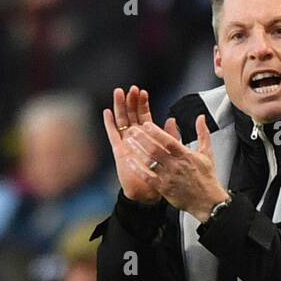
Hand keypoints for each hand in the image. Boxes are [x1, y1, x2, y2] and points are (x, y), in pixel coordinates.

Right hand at [103, 85, 167, 203]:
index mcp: (147, 137)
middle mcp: (135, 138)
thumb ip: (170, 136)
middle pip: (131, 115)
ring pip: (122, 121)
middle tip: (131, 88)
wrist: (148, 192)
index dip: (142, 103)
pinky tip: (107, 112)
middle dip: (131, 101)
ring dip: (120, 107)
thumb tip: (172, 119)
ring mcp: (126, 143)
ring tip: (119, 93)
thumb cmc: (160, 174)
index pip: (143, 115)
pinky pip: (113, 135)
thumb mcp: (169, 152)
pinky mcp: (119, 150)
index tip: (143, 92)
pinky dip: (109, 123)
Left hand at [130, 114, 227, 220]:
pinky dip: (137, 168)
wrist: (207, 202)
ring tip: (128, 141)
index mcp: (186, 156)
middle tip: (132, 129)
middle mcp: (176, 165)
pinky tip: (129, 161)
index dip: (156, 132)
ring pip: (149, 161)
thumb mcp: (207, 154)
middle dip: (142, 138)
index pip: (169, 141)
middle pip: (155, 149)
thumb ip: (203, 133)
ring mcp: (168, 177)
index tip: (147, 124)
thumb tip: (200, 118)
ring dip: (137, 150)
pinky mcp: (163, 188)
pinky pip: (147, 177)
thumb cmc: (207, 179)